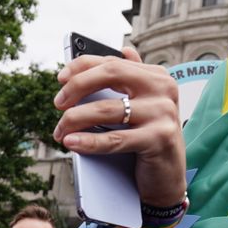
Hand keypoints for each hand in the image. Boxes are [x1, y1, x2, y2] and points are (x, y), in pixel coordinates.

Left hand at [53, 49, 185, 207]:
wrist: (169, 176)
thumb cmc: (150, 138)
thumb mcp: (145, 104)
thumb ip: (134, 78)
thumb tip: (125, 50)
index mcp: (156, 76)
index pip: (112, 61)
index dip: (82, 67)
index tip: (61, 79)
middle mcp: (162, 89)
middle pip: (110, 74)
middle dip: (77, 86)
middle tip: (58, 103)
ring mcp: (163, 112)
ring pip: (107, 109)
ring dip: (75, 119)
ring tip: (61, 130)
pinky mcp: (159, 138)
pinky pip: (115, 139)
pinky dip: (89, 141)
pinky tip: (72, 142)